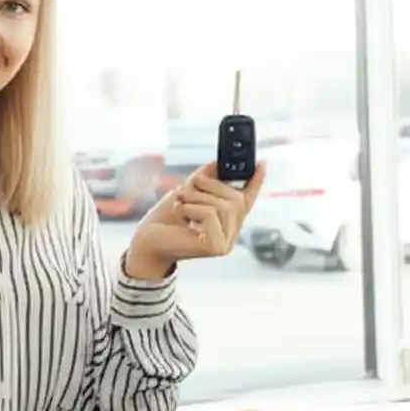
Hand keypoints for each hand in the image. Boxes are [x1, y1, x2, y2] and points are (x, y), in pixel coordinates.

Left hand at [125, 161, 266, 277]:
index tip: (263, 163)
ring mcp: (226, 242)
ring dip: (197, 198)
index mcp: (226, 219)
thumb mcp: (188, 191)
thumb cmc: (166, 220)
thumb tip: (218, 164)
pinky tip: (183, 214)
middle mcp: (230, 232)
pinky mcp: (217, 247)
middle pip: (236, 198)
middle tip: (189, 185)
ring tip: (181, 203)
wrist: (146, 240)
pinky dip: (193, 208)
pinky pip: (212, 214)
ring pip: (224, 206)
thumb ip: (205, 178)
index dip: (256, 181)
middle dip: (211, 186)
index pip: (247, 199)